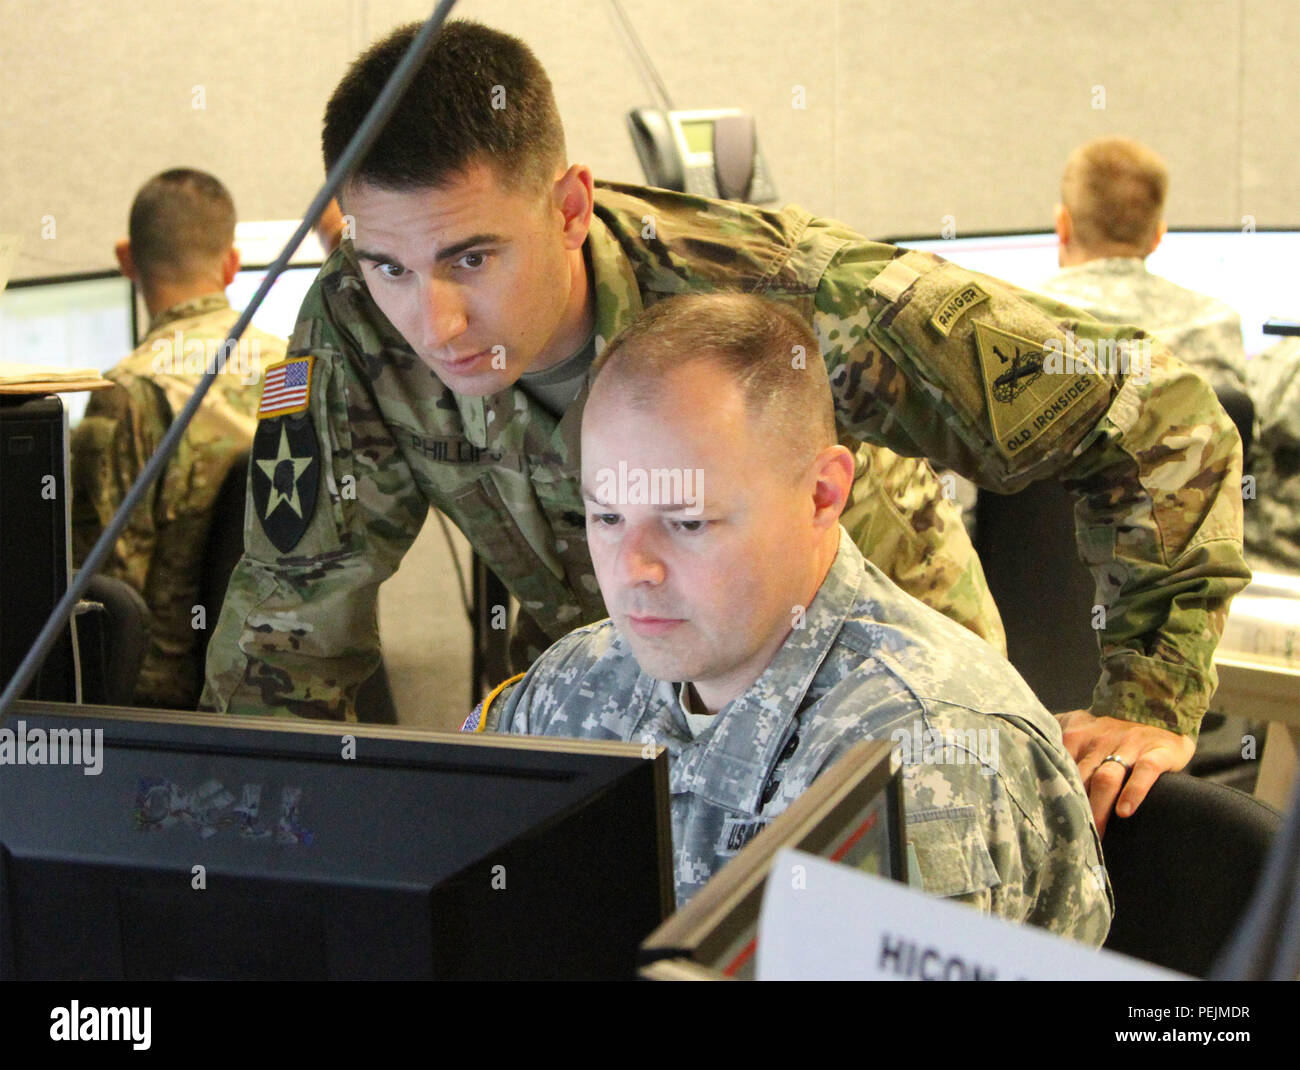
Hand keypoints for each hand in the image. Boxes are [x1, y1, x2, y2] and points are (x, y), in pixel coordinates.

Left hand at [1055, 710, 1195, 836]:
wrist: (1160, 717)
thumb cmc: (1111, 734)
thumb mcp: (1079, 729)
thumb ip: (1052, 740)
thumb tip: (1021, 759)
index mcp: (1075, 735)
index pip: (1056, 763)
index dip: (1049, 791)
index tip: (1041, 817)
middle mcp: (1099, 738)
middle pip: (1080, 777)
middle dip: (1072, 808)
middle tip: (1067, 838)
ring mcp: (1128, 744)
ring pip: (1106, 777)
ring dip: (1098, 806)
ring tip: (1094, 833)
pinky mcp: (1157, 751)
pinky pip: (1145, 771)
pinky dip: (1134, 791)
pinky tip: (1125, 811)